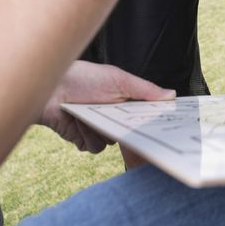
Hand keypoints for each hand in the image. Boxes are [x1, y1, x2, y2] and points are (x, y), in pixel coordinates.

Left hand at [38, 60, 174, 149]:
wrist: (53, 87)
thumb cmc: (85, 77)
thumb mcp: (119, 80)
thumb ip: (145, 90)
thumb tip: (172, 95)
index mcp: (125, 103)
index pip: (146, 117)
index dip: (154, 122)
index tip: (163, 125)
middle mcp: (114, 118)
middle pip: (131, 133)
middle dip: (127, 129)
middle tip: (121, 120)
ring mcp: (98, 129)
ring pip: (112, 142)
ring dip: (100, 129)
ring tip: (88, 113)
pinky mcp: (83, 139)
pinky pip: (94, 147)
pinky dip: (87, 134)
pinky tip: (78, 121)